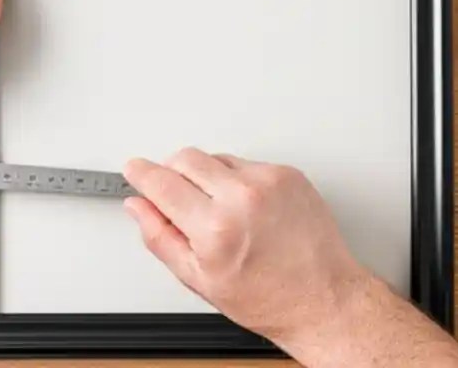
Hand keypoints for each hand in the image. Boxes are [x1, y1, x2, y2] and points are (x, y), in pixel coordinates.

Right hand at [123, 149, 373, 343]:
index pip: (162, 183)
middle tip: (175, 197)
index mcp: (215, 228)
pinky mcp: (288, 174)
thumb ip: (160, 237)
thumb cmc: (268, 298)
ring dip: (206, 177)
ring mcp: (269, 181)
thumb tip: (138, 207)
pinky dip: (237, 180)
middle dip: (171, 172)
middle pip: (186, 158)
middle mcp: (243, 197)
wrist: (323, 297)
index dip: (141, 174)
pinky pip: (246, 164)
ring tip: (220, 213)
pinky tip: (247, 209)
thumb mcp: (199, 279)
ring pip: (215, 158)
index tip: (134, 170)